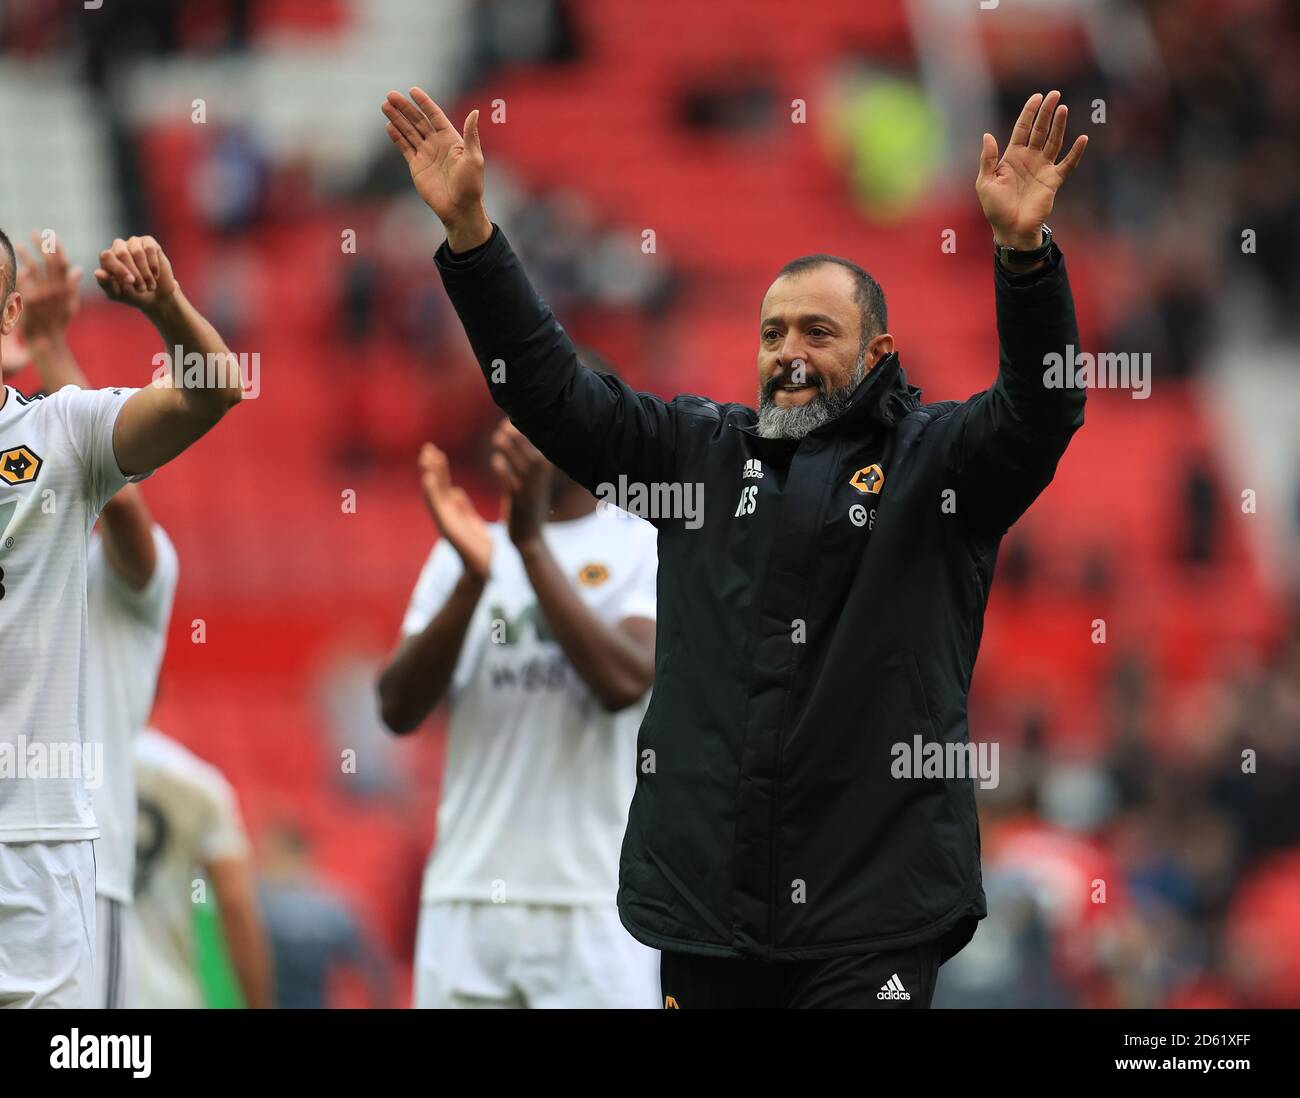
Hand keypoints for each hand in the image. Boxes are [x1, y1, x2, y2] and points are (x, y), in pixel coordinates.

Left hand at [15, 233, 81, 342]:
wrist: (46, 340)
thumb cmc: (58, 323)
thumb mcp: (70, 305)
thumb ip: (73, 286)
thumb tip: (79, 269)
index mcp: (67, 289)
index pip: (64, 263)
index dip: (58, 247)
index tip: (51, 236)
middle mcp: (56, 290)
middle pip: (49, 261)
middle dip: (41, 245)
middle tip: (34, 233)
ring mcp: (42, 295)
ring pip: (33, 268)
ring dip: (25, 254)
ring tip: (17, 244)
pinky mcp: (29, 300)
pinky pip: (22, 281)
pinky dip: (17, 270)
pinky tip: (10, 262)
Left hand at [94, 236, 178, 313]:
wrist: (157, 296)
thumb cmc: (133, 294)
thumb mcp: (118, 294)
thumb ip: (106, 284)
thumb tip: (98, 273)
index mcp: (107, 259)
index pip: (106, 256)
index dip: (119, 269)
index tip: (131, 282)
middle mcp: (118, 247)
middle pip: (122, 254)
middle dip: (135, 274)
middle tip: (142, 289)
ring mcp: (133, 243)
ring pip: (137, 252)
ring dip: (146, 273)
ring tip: (150, 286)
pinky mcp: (148, 241)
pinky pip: (150, 249)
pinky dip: (154, 265)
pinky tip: (155, 275)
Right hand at [381, 87, 490, 251]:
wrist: (459, 208)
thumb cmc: (470, 184)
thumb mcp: (474, 158)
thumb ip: (471, 135)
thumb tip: (476, 112)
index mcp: (451, 138)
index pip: (435, 115)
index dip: (424, 103)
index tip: (412, 90)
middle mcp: (437, 143)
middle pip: (418, 121)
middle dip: (404, 108)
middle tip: (390, 95)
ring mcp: (426, 154)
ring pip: (408, 131)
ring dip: (397, 118)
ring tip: (385, 105)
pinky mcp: (416, 166)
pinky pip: (405, 147)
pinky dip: (396, 137)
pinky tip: (388, 125)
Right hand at [418, 442, 492, 578]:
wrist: (486, 568)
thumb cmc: (480, 549)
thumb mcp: (473, 522)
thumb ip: (464, 508)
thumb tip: (457, 491)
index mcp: (453, 512)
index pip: (444, 486)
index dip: (439, 469)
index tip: (436, 452)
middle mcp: (446, 515)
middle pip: (436, 487)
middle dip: (432, 467)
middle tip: (428, 447)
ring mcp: (445, 521)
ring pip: (434, 494)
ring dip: (430, 475)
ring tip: (426, 457)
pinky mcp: (447, 528)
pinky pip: (437, 507)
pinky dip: (432, 492)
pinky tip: (428, 478)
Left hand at [490, 419, 552, 548]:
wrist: (529, 536)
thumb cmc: (528, 503)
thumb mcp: (533, 479)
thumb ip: (525, 457)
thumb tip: (512, 432)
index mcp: (547, 468)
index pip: (539, 440)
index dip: (525, 428)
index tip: (511, 419)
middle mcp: (541, 476)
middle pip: (529, 446)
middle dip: (516, 434)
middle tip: (503, 426)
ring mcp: (531, 487)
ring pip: (518, 459)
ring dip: (507, 447)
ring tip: (497, 438)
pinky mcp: (519, 499)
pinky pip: (509, 478)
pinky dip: (502, 469)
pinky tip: (496, 462)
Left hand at [977, 91, 1087, 249]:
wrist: (1010, 229)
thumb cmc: (995, 209)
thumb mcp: (985, 182)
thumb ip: (987, 159)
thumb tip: (988, 135)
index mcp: (1012, 157)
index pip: (1022, 129)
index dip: (1029, 112)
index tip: (1037, 97)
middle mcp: (1029, 159)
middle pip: (1040, 130)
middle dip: (1046, 112)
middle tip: (1054, 94)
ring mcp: (1043, 168)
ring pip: (1053, 141)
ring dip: (1059, 125)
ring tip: (1063, 108)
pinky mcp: (1053, 181)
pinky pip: (1067, 164)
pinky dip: (1076, 153)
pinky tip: (1082, 139)